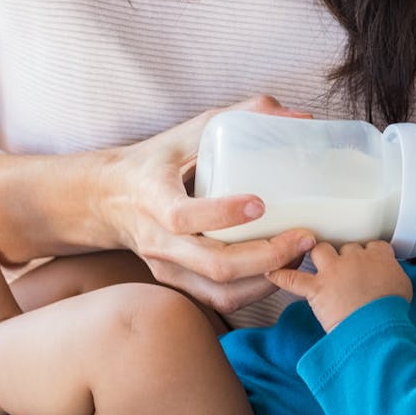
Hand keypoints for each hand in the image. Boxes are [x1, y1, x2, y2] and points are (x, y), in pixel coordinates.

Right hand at [98, 95, 316, 312]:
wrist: (111, 198)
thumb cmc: (157, 161)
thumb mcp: (190, 130)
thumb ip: (243, 115)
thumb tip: (301, 116)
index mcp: (153, 197)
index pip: (182, 216)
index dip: (222, 214)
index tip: (260, 204)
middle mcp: (158, 240)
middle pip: (215, 265)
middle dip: (267, 256)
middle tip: (304, 237)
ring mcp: (167, 267)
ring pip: (222, 291)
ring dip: (268, 279)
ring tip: (299, 255)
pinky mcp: (178, 283)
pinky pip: (221, 299)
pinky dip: (256, 290)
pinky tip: (280, 269)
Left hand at [266, 241, 411, 331]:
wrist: (377, 327)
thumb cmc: (392, 312)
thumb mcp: (403, 287)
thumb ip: (393, 275)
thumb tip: (388, 278)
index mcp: (379, 256)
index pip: (371, 245)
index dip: (367, 254)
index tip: (367, 262)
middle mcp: (355, 258)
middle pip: (345, 247)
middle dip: (344, 257)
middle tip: (345, 270)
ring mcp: (334, 271)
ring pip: (320, 250)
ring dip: (318, 256)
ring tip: (317, 263)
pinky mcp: (317, 288)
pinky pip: (292, 279)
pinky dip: (281, 276)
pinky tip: (272, 273)